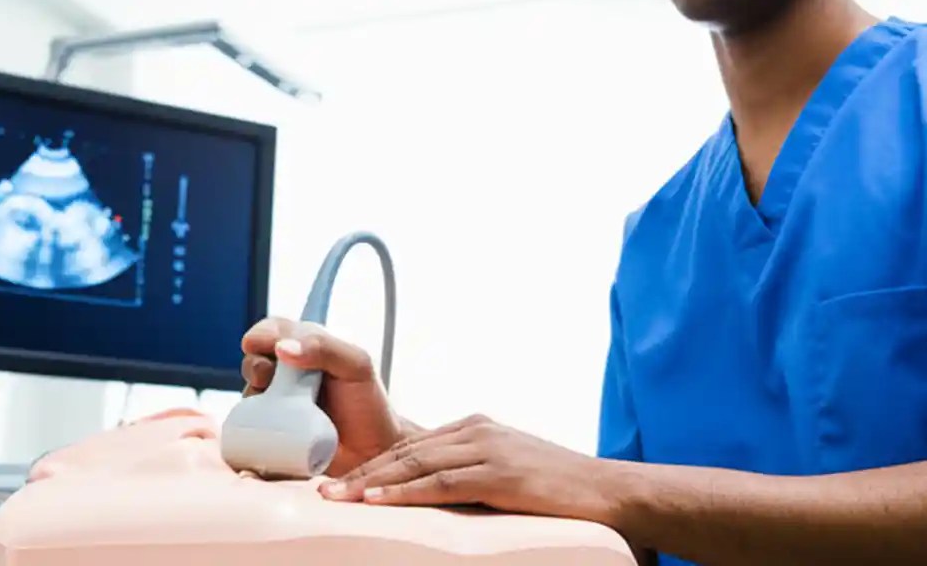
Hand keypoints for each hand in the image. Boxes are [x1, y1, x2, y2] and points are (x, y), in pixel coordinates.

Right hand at [241, 317, 405, 474]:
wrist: (373, 453)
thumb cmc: (368, 404)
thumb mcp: (356, 366)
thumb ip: (324, 348)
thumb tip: (282, 348)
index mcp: (307, 347)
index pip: (272, 330)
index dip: (261, 335)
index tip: (258, 346)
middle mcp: (289, 372)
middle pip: (254, 359)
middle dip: (253, 365)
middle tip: (266, 378)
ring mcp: (279, 402)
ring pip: (249, 391)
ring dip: (252, 396)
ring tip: (274, 408)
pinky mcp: (273, 431)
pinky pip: (249, 424)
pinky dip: (248, 424)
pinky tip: (262, 429)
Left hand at [319, 414, 615, 521]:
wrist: (606, 490)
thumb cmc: (557, 489)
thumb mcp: (506, 473)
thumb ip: (469, 476)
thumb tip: (431, 496)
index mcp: (475, 428)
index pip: (411, 445)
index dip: (372, 463)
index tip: (338, 480)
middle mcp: (476, 431)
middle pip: (404, 450)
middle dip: (360, 471)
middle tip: (321, 490)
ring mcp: (488, 449)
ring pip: (415, 463)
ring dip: (370, 482)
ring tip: (336, 497)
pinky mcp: (499, 473)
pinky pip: (440, 483)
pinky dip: (404, 491)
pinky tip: (378, 499)